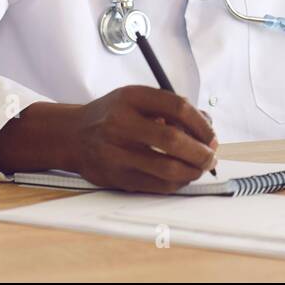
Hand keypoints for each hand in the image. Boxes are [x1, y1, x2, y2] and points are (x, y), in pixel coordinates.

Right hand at [68, 86, 217, 192]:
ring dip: (193, 170)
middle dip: (201, 151)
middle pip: (173, 140)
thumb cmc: (112, 116)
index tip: (211, 134)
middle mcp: (121, 123)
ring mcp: (117, 153)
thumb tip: (207, 126)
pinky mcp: (117, 177)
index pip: (178, 107)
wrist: (73, 135)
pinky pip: (158, 186)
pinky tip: (183, 176)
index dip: (202, 123)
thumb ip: (170, 108)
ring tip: (200, 166)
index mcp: (130, 98)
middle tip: (210, 154)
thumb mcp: (136, 99)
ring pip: (168, 168)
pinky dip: (178, 183)